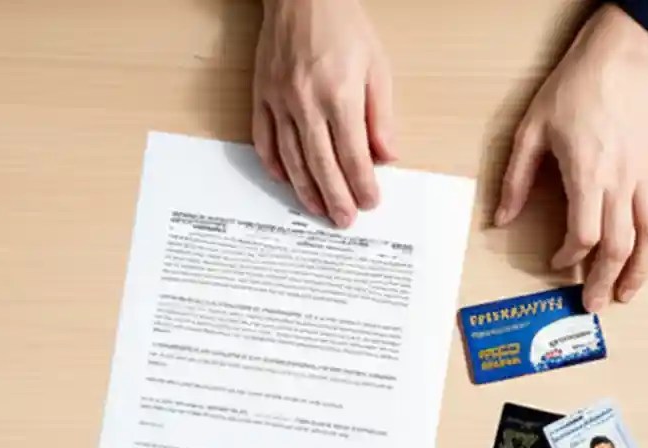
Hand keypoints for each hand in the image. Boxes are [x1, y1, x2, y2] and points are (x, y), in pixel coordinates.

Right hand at [252, 0, 396, 227]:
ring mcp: (279, 100)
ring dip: (305, 189)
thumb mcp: (377, 67)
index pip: (353, 155)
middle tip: (344, 220)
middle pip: (321, 164)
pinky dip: (274, 163)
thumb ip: (381, 116)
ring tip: (317, 210)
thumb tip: (386, 156)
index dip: (363, 184)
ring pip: (291, 158)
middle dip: (335, 198)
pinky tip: (285, 180)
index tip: (370, 202)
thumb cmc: (344, 27)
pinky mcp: (261, 94)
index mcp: (340, 96)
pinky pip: (263, 138)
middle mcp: (306, 102)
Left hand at [494, 5, 647, 310]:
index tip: (557, 262)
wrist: (618, 59)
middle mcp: (620, 181)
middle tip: (595, 303)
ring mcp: (646, 174)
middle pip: (618, 245)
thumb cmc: (572, 91)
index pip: (582, 235)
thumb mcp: (530, 132)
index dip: (568, 256)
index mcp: (586, 176)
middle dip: (605, 279)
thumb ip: (516, 180)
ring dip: (641, 268)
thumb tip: (501, 219)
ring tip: (629, 292)